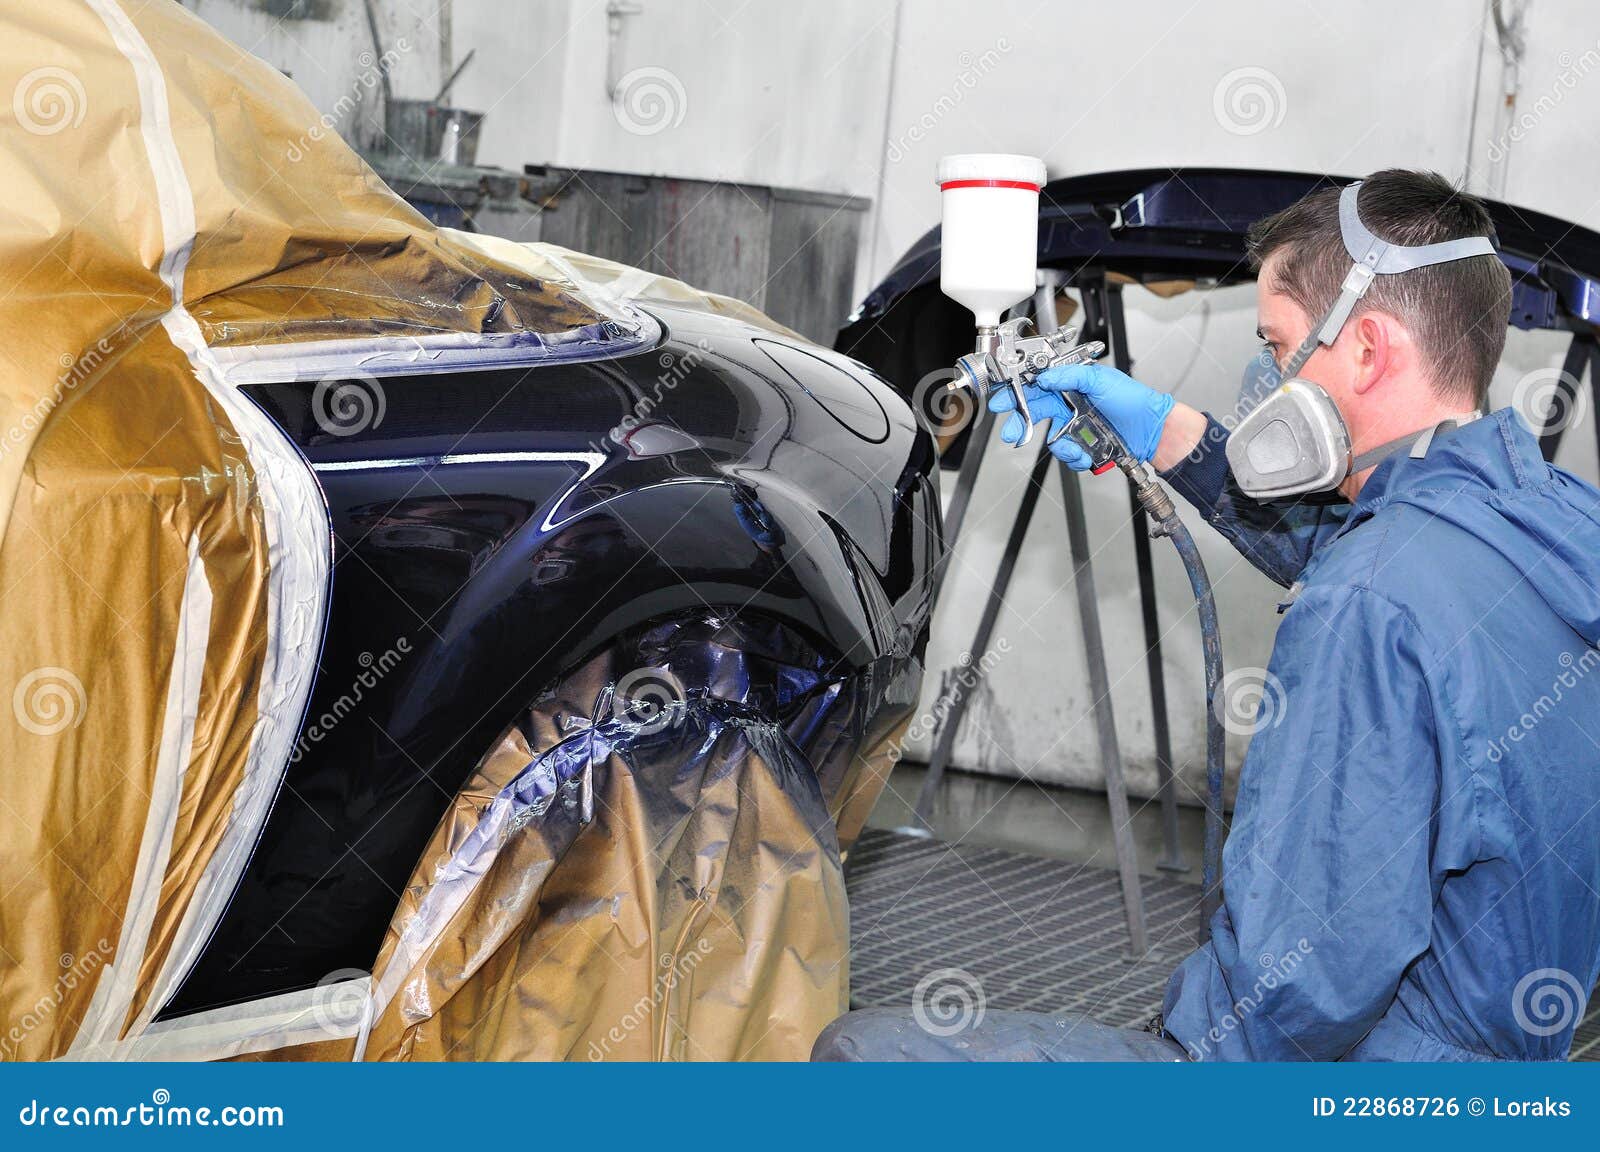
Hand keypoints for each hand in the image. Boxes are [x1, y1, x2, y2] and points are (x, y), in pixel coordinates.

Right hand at [987, 362, 1174, 468]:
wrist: (1152, 430)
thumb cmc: (1133, 400)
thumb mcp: (1100, 380)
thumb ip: (1069, 376)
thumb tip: (1044, 377)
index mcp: (1072, 384)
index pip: (1037, 386)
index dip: (1017, 393)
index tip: (1002, 402)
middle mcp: (1070, 404)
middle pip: (1036, 414)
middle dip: (1022, 425)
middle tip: (1012, 434)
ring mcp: (1076, 425)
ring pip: (1052, 439)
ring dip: (1061, 447)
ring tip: (1075, 450)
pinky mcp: (1083, 444)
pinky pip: (1067, 454)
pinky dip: (1075, 458)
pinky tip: (1086, 455)